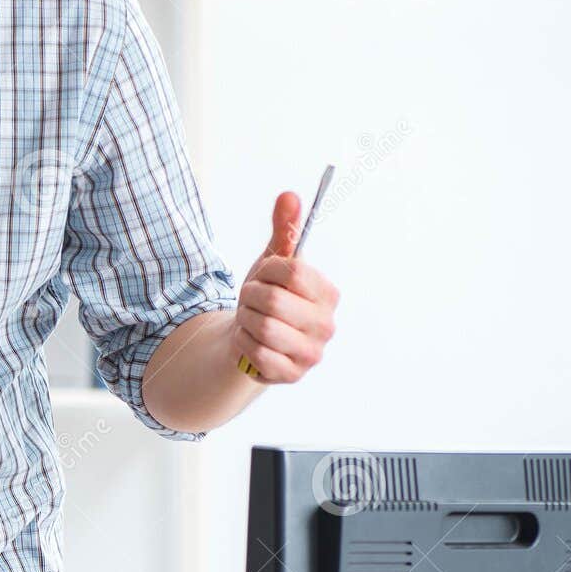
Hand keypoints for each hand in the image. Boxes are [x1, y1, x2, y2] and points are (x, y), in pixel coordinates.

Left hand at [231, 192, 338, 383]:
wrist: (249, 336)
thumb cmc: (266, 296)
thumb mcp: (273, 261)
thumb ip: (285, 229)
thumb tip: (289, 195)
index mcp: (327, 292)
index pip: (292, 271)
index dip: (266, 271)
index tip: (262, 276)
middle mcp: (327, 324)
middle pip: (274, 301)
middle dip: (250, 298)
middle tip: (251, 301)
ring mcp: (312, 353)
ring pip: (263, 328)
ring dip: (245, 321)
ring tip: (251, 320)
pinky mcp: (292, 375)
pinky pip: (256, 355)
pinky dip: (243, 344)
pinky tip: (249, 341)